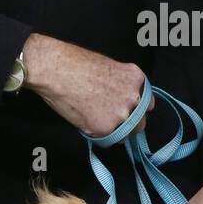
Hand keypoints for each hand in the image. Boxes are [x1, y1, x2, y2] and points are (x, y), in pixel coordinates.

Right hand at [22, 33, 152, 137]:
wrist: (55, 69)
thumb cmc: (75, 63)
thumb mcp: (109, 68)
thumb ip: (121, 85)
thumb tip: (121, 100)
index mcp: (136, 80)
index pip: (147, 104)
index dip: (136, 109)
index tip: (127, 112)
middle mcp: (134, 98)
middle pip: (140, 122)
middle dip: (128, 124)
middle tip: (110, 120)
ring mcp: (121, 114)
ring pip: (125, 135)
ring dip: (114, 132)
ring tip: (95, 119)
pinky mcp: (105, 128)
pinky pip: (107, 140)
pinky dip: (98, 135)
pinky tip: (86, 121)